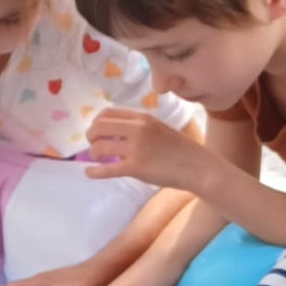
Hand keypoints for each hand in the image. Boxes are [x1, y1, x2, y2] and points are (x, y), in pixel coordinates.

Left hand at [85, 108, 209, 191]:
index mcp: (142, 118)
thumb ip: (138, 127)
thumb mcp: (158, 128)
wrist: (197, 166)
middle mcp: (137, 129)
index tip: (97, 132)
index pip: (107, 113)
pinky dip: (95, 172)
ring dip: (93, 153)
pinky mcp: (136, 167)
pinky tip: (89, 173)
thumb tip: (113, 133)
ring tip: (97, 159)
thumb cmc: (179, 149)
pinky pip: (108, 169)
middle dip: (90, 137)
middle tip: (92, 145)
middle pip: (99, 127)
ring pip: (100, 147)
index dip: (96, 122)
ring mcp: (136, 148)